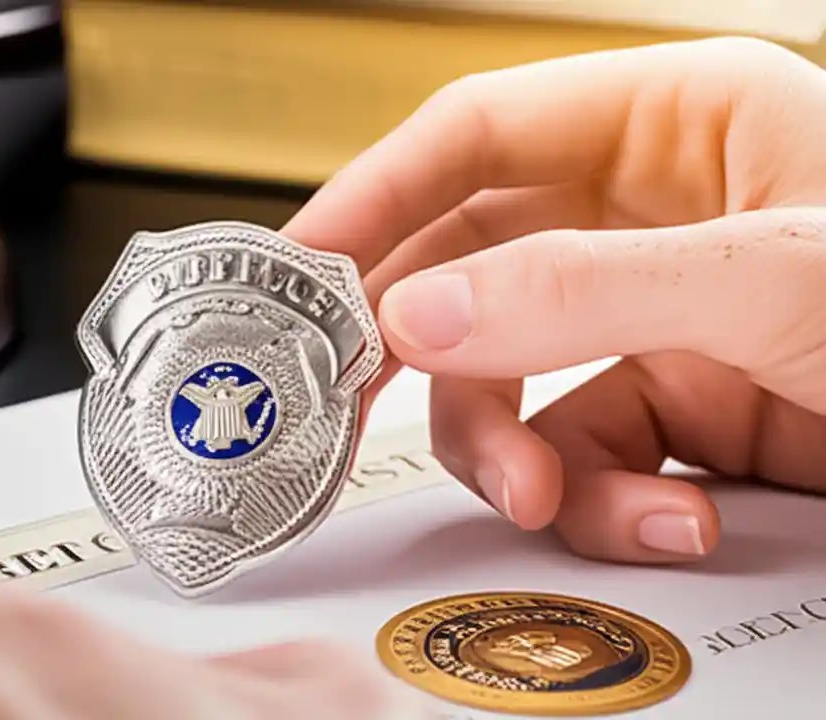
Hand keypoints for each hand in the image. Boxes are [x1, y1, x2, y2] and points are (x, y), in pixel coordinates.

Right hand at [283, 37, 825, 562]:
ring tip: (549, 499)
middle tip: (345, 403)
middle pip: (472, 266)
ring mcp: (661, 317)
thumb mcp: (769, 280)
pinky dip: (605, 500)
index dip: (375, 195)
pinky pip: (588, 451)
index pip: (476, 135)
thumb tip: (416, 314)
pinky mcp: (683, 409)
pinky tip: (665, 517)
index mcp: (673, 124)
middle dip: (418, 345)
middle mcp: (651, 215)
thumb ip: (581, 293)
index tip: (299, 270)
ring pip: (515, 379)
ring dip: (517, 450)